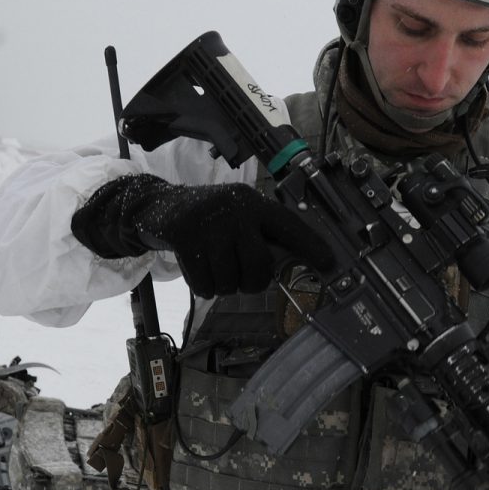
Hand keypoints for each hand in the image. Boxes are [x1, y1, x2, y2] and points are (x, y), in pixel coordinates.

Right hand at [70, 174, 333, 296]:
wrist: (158, 208)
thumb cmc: (207, 220)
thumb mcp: (237, 219)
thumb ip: (262, 237)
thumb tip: (292, 263)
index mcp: (253, 203)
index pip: (289, 226)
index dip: (311, 246)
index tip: (330, 265)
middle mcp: (236, 209)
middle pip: (259, 266)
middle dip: (250, 281)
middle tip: (238, 276)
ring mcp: (209, 222)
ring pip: (230, 280)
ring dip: (222, 285)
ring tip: (213, 266)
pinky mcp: (185, 236)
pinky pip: (205, 284)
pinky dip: (201, 286)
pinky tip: (197, 268)